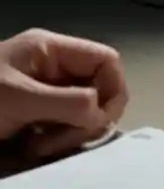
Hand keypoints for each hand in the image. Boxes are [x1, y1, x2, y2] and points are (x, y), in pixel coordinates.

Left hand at [0, 28, 128, 159]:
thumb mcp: (19, 98)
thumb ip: (67, 101)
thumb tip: (100, 114)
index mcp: (50, 49)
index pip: (106, 61)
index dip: (112, 89)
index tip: (96, 118)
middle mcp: (52, 67)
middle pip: (99, 88)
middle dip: (88, 117)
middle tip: (61, 139)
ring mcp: (43, 91)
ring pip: (83, 111)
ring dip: (70, 133)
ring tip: (39, 146)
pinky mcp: (33, 115)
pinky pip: (63, 125)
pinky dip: (57, 139)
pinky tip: (33, 147)